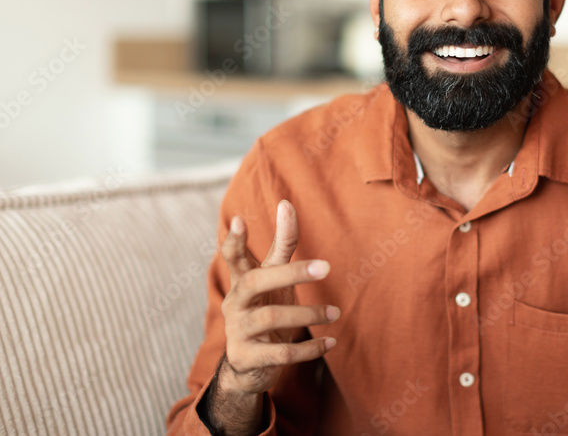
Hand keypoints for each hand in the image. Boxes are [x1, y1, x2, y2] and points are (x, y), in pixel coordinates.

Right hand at [219, 200, 338, 396]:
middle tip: (328, 266)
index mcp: (241, 279)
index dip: (234, 240)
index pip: (232, 256)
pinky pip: (281, 353)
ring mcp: (237, 330)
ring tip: (335, 312)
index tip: (238, 220)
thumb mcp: (273, 276)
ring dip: (309, 314)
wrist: (250, 364)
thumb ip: (281, 244)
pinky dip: (309, 348)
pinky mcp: (246, 357)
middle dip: (290, 273)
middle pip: (254, 282)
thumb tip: (286, 203)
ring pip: (272, 317)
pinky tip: (330, 342)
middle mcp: (235, 302)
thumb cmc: (265, 306)